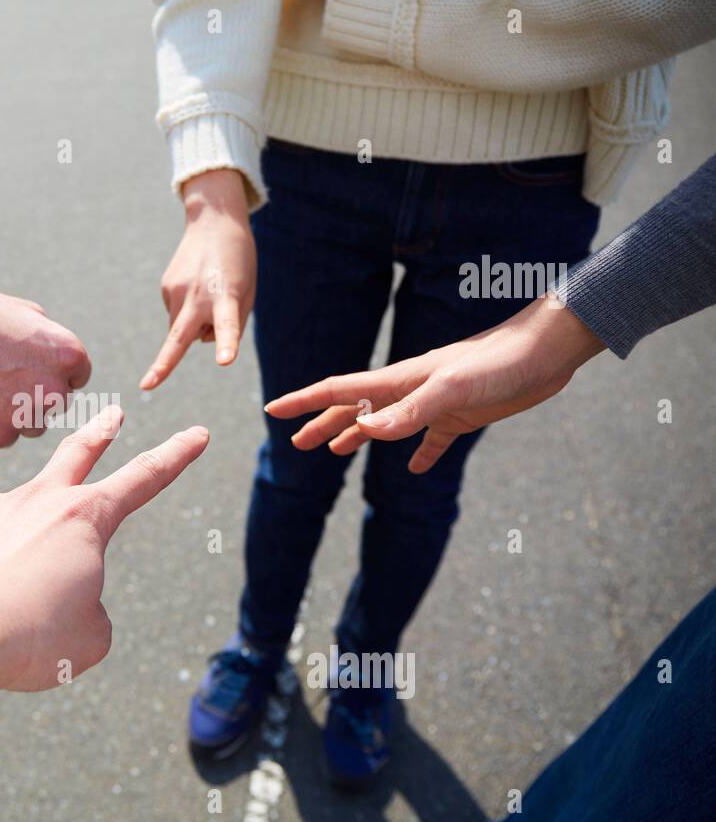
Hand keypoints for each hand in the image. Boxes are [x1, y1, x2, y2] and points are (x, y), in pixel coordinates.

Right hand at [0, 282, 91, 448]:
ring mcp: (28, 417)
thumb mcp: (29, 314)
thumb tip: (63, 364)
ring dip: (16, 412)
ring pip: (33, 425)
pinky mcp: (0, 436)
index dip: (50, 369)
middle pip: (57, 403)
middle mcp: (56, 391)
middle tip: (0, 373)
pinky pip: (4, 436)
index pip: (76, 377)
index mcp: (71, 357)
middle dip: (36, 392)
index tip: (25, 360)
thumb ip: (54, 341)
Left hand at [0, 406, 208, 690]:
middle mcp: (41, 499)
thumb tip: (58, 593)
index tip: (197, 433)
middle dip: (102, 432)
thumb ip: (88, 610)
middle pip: (79, 452)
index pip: (145, 477)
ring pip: (26, 515)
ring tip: (22, 592)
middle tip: (113, 415)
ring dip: (32, 542)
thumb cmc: (30, 637)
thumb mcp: (89, 638)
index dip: (176, 456)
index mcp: (87, 518)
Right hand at [141, 169, 255, 389]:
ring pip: (182, 328)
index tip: (224, 360)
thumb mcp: (248, 292)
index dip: (226, 343)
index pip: (228, 325)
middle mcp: (198, 296)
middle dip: (162, 364)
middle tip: (145, 387)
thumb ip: (232, 324)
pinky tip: (195, 286)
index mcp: (226, 296)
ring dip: (193, 323)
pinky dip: (187, 308)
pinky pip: (178, 313)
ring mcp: (177, 291)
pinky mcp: (166, 288)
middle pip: (178, 338)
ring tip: (208, 292)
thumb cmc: (239, 262)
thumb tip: (199, 343)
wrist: (214, 221)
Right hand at [264, 297, 605, 472]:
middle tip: (296, 445)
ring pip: (384, 423)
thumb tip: (367, 431)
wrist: (547, 351)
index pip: (340, 390)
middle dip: (322, 425)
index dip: (305, 402)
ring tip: (335, 452)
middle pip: (355, 409)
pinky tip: (416, 469)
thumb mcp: (453, 390)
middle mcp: (410, 390)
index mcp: (400, 381)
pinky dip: (420, 455)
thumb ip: (409, 411)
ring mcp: (434, 403)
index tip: (273, 412)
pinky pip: (432, 439)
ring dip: (358, 436)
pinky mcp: (462, 416)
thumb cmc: (500, 363)